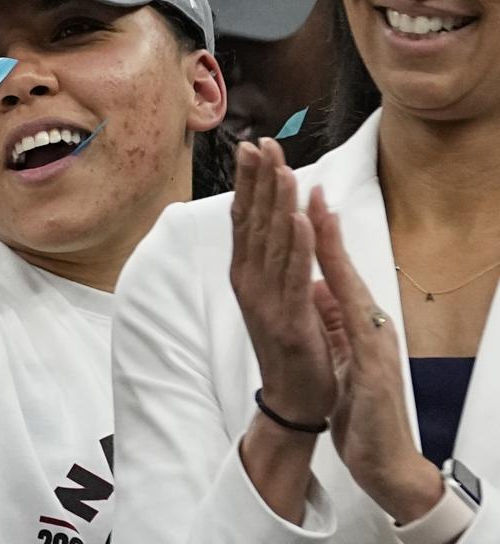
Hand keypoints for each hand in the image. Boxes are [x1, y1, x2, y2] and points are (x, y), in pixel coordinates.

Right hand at [230, 140, 338, 432]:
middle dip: (259, 180)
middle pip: (253, 222)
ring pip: (272, 242)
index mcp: (247, 275)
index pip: (245, 219)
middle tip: (263, 143)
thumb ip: (276, 265)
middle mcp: (249, 282)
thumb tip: (283, 229)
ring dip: (276, 202)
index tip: (254, 148)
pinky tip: (298, 217)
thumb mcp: (277, 300)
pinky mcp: (289, 318)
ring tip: (282, 167)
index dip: (249, 182)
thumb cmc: (291, 349)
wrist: (293, 401)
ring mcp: (266, 299)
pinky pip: (293, 274)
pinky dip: (296, 243)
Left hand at [310, 192, 441, 522]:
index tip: (292, 186)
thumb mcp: (343, 351)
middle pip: (338, 262)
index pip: (329, 264)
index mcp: (356, 318)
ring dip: (329, 239)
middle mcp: (366, 322)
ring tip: (311, 197)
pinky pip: (355, 323)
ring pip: (349, 282)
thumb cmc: (361, 403)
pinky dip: (341, 292)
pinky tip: (327, 270)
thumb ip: (335, 317)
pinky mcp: (373, 365)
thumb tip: (317, 285)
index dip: (312, 226)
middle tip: (297, 172)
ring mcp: (372, 342)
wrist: (385, 457)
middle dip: (317, 216)